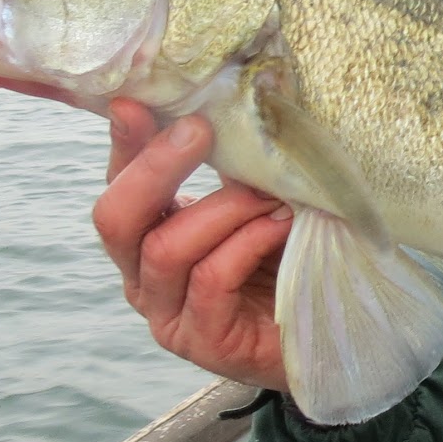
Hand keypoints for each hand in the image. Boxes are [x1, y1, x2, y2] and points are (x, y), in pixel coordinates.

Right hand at [92, 98, 293, 390]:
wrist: (326, 328)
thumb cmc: (285, 256)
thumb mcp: (255, 200)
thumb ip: (232, 164)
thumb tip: (233, 100)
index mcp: (149, 236)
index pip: (119, 184)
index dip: (124, 143)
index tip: (134, 101)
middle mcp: (144, 276)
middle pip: (116, 219)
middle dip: (155, 168)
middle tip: (199, 130)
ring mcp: (169, 314)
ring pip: (166, 248)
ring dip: (224, 209)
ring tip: (270, 193)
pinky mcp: (203, 341)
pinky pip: (210, 280)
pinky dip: (246, 242)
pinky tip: (280, 224)